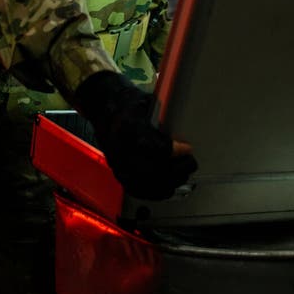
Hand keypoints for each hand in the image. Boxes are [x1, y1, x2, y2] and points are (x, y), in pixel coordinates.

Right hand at [74, 70, 196, 199]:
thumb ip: (163, 118)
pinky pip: (138, 190)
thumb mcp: (147, 102)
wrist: (103, 108)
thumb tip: (183, 131)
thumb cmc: (127, 103)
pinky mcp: (117, 173)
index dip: (174, 151)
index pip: (155, 148)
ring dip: (169, 183)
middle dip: (177, 170)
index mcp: (129, 128)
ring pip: (147, 185)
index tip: (187, 148)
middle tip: (190, 162)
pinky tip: (167, 185)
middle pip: (154, 171)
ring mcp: (118, 165)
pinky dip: (156, 191)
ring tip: (183, 174)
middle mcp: (121, 150)